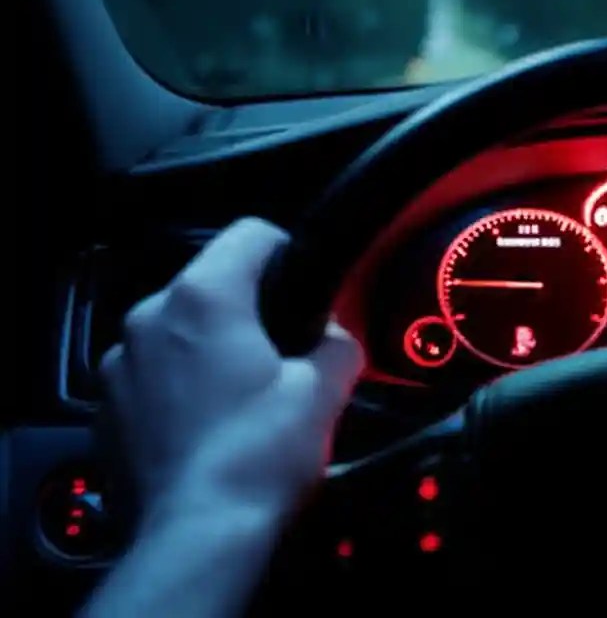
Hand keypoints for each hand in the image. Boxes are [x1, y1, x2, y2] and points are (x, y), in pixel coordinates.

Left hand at [100, 218, 362, 528]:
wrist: (197, 535)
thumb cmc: (258, 454)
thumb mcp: (324, 390)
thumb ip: (339, 344)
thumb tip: (337, 336)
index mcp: (203, 297)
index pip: (252, 233)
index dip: (290, 252)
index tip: (309, 285)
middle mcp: (148, 320)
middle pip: (211, 287)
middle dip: (250, 313)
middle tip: (288, 355)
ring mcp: (117, 367)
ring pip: (177, 337)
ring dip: (211, 354)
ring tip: (248, 401)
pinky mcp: (105, 412)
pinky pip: (151, 382)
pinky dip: (181, 394)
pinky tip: (213, 432)